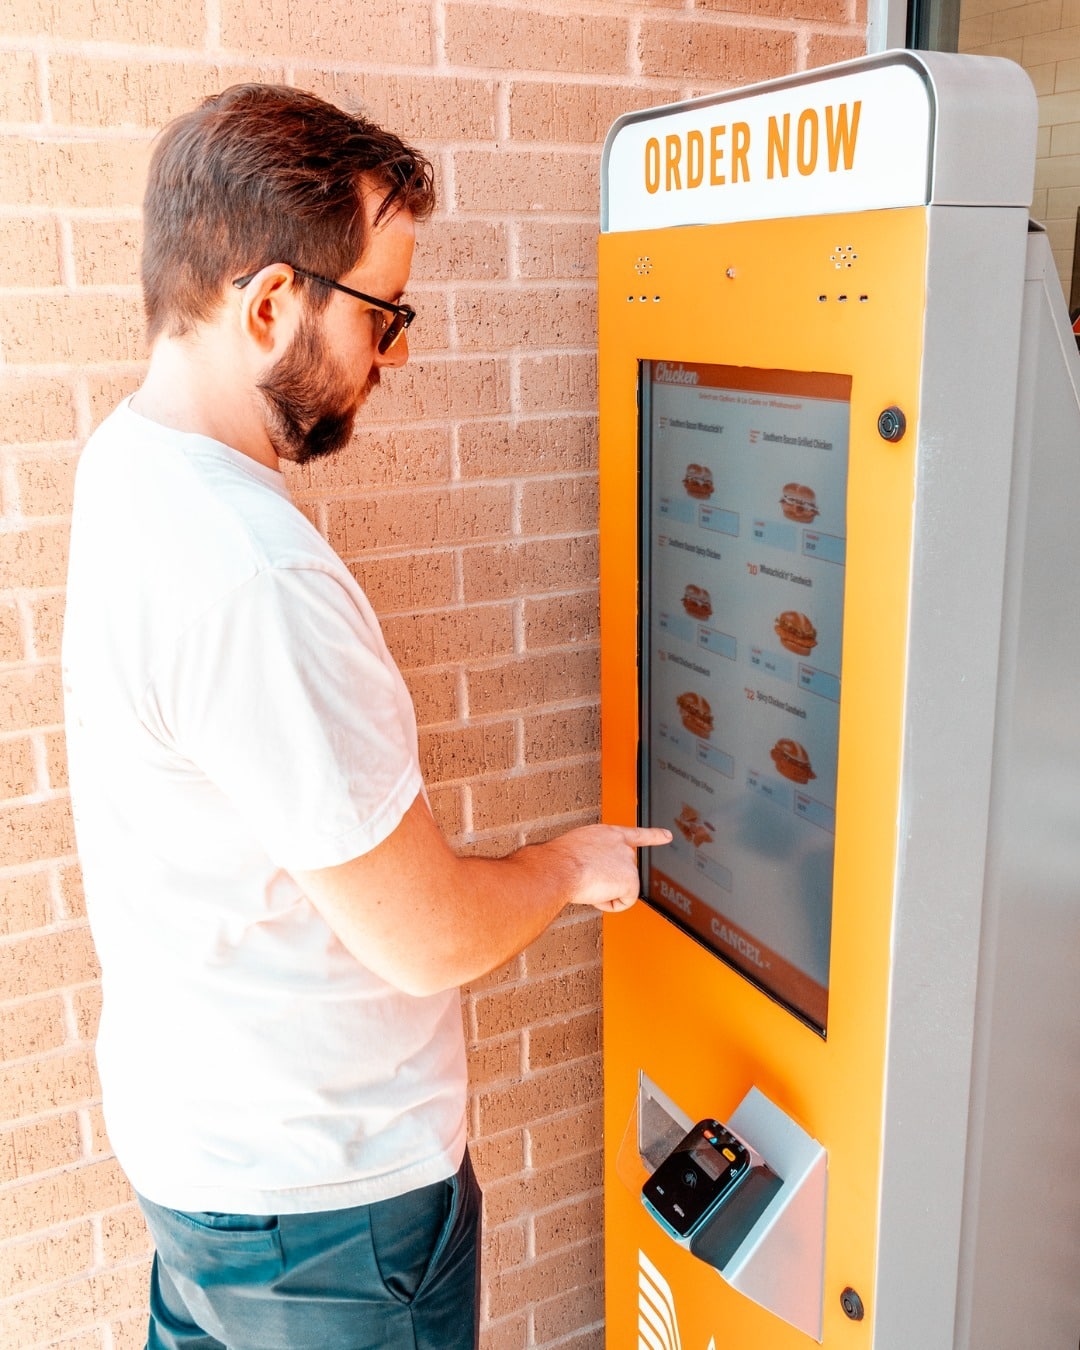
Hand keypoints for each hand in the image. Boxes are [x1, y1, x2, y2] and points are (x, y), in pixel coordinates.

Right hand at [542, 823, 671, 914]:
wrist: (559, 867)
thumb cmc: (559, 860)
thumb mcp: (576, 849)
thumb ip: (591, 855)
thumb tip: (587, 871)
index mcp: (607, 834)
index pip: (635, 834)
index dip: (654, 836)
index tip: (668, 836)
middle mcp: (621, 845)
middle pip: (625, 871)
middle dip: (611, 881)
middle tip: (589, 881)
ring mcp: (628, 861)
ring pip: (621, 888)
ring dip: (604, 891)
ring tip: (587, 883)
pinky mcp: (631, 879)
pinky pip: (623, 902)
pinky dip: (609, 904)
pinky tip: (596, 893)